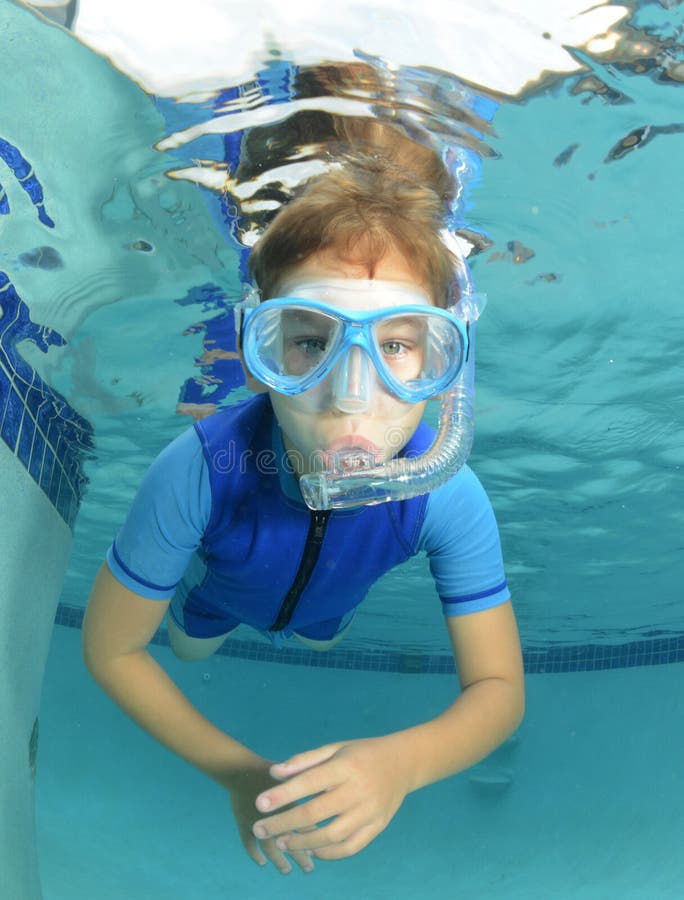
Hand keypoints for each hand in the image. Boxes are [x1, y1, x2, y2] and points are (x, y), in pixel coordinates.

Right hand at [225, 761, 314, 874]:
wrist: (242, 768)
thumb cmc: (270, 771)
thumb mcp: (292, 775)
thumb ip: (311, 787)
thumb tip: (330, 796)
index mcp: (288, 803)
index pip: (305, 827)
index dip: (314, 840)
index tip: (320, 849)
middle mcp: (273, 815)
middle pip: (289, 841)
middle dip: (300, 855)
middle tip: (309, 867)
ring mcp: (256, 821)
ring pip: (269, 847)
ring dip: (279, 860)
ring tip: (287, 870)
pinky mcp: (243, 824)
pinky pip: (248, 844)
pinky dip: (255, 855)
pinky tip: (262, 862)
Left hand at [252, 737, 410, 860]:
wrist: (403, 763)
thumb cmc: (361, 753)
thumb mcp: (335, 748)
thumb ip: (305, 760)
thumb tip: (275, 773)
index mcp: (346, 766)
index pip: (309, 782)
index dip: (282, 795)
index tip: (259, 804)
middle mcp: (359, 790)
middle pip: (315, 813)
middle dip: (283, 823)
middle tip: (260, 829)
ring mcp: (370, 811)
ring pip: (331, 836)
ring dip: (302, 842)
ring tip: (280, 842)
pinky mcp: (378, 826)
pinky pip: (350, 847)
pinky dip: (328, 853)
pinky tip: (309, 849)